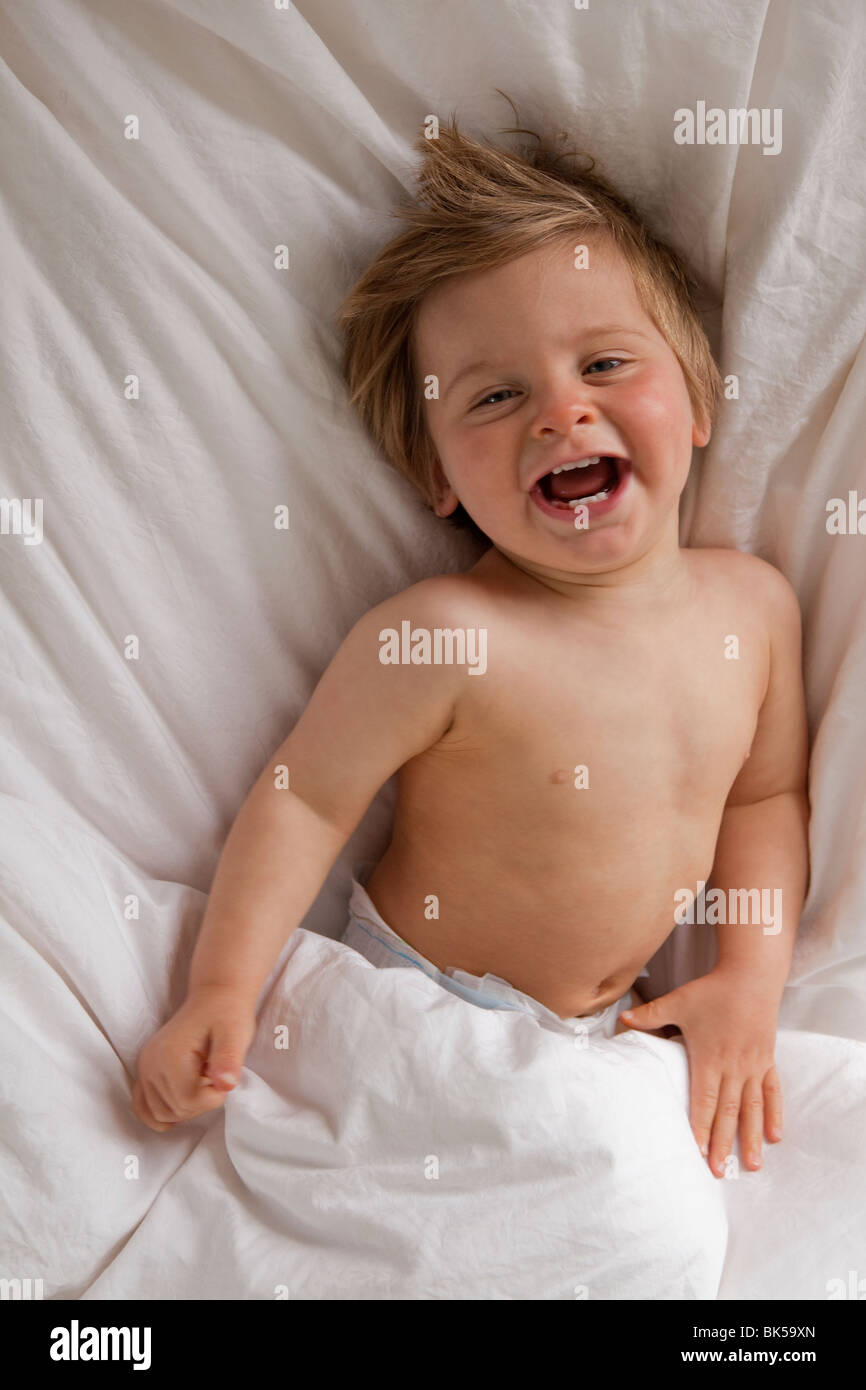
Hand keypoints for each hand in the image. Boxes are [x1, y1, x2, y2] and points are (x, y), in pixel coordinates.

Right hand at [131, 985, 257, 1132]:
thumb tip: (226, 1085)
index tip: (223, 1077)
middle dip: (201, 1102)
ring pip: (161, 1114)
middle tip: (213, 1077)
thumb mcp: (236, 1034)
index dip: (213, 1096)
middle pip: (175, 1111)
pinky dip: (159, 1113)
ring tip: (200, 1081)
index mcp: (170, 1055)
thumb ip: (229, 1060)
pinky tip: (179, 1106)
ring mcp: (144, 1068)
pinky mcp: (145, 1070)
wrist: (214, 998)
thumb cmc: (227, 1015)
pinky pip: (142, 1106)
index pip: (188, 1101)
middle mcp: (150, 1063)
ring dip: (185, 1107)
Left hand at [618, 967, 782, 1176]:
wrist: (750, 976)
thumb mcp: (678, 1000)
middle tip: (719, 1173)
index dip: (701, 1127)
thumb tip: (622, 1018)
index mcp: (709, 1057)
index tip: (699, 1153)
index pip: (704, 1100)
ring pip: (752, 1108)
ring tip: (752, 1166)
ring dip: (751, 1138)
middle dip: (723, 1143)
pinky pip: (772, 1092)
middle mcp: (733, 1066)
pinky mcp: (767, 1061)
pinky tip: (775, 1137)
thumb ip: (650, 1014)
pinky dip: (774, 1114)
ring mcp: (753, 1065)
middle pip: (728, 1112)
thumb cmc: (712, 991)